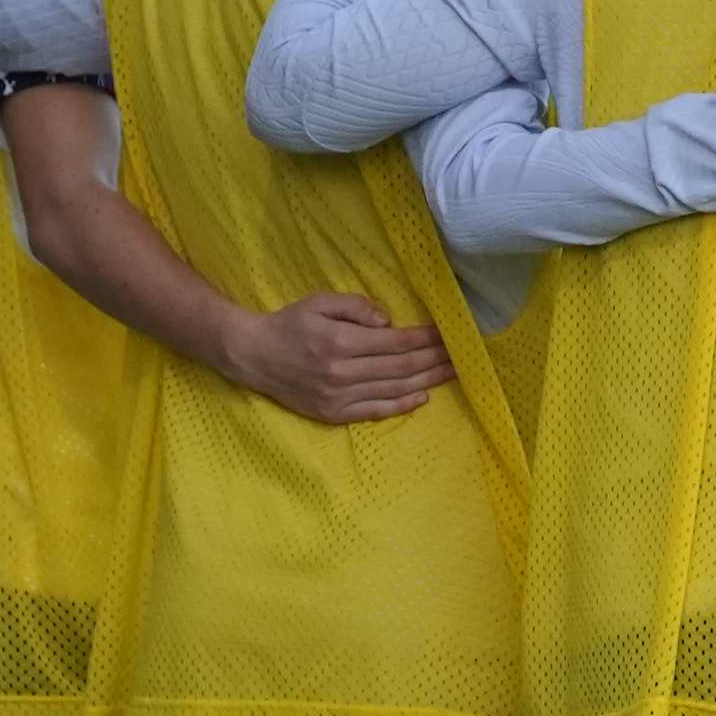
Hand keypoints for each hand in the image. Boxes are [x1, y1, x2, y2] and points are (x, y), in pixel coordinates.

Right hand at [219, 290, 454, 424]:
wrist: (253, 356)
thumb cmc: (289, 324)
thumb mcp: (319, 302)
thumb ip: (355, 307)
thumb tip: (387, 322)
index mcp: (341, 342)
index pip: (397, 343)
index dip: (426, 339)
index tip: (449, 334)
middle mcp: (343, 372)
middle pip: (402, 368)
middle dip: (435, 360)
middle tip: (462, 355)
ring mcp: (338, 397)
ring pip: (394, 391)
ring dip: (427, 382)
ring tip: (452, 374)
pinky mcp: (333, 414)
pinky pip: (375, 412)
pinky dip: (401, 406)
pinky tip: (422, 397)